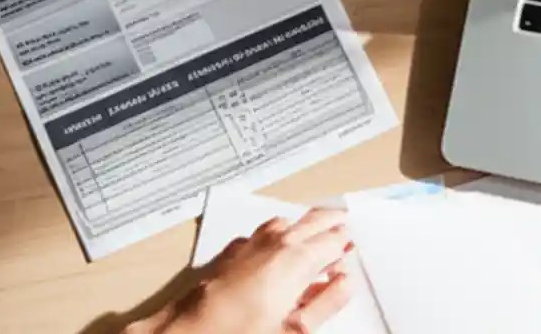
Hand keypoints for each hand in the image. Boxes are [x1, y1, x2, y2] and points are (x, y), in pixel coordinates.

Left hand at [127, 208, 353, 333]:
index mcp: (299, 257)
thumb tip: (346, 281)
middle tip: (344, 229)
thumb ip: (327, 302)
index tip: (352, 248)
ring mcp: (253, 242)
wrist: (188, 332)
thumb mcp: (296, 329)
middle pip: (315, 219)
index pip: (335, 239)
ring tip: (313, 241)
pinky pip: (264, 232)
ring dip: (305, 226)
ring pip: (289, 222)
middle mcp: (278, 241)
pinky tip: (276, 251)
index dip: (346, 243)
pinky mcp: (233, 250)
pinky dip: (278, 235)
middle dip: (332, 223)